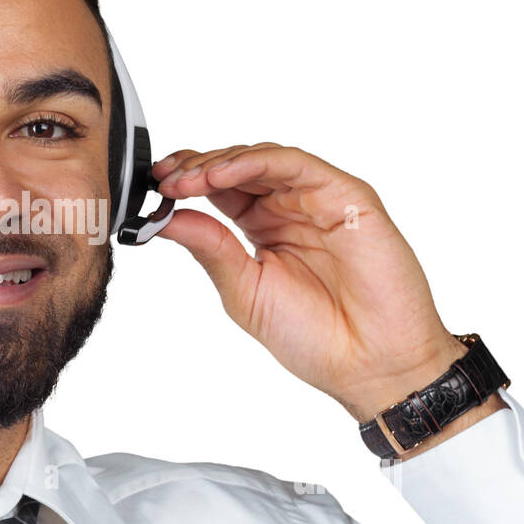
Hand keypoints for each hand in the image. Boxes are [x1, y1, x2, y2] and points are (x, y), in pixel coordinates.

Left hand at [153, 143, 472, 422]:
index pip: (219, 190)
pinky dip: (256, 163)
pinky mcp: (348, 196)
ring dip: (220, 163)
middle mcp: (290, 208)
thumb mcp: (244, 291)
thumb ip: (210, 249)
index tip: (153, 187)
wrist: (370, 364)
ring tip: (186, 178)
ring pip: (263, 159)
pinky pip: (296, 165)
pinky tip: (222, 175)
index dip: (185, 182)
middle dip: (195, 168)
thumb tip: (166, 218)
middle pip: (237, 168)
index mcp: (264, 229)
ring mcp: (318, 199)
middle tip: (163, 180)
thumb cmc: (315, 337)